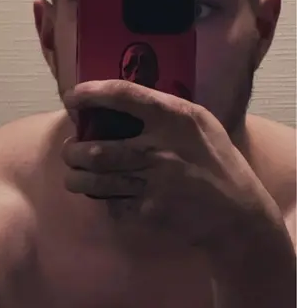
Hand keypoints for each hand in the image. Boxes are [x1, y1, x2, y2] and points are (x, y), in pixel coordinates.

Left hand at [62, 80, 278, 251]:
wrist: (237, 214)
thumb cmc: (217, 163)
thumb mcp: (201, 125)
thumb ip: (166, 112)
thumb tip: (119, 103)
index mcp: (175, 118)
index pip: (124, 95)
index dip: (91, 93)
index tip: (71, 97)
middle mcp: (160, 149)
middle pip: (96, 149)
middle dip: (73, 152)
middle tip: (70, 151)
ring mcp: (153, 183)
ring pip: (95, 181)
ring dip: (76, 178)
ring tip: (73, 175)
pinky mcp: (148, 211)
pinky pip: (113, 203)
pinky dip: (105, 199)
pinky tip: (107, 195)